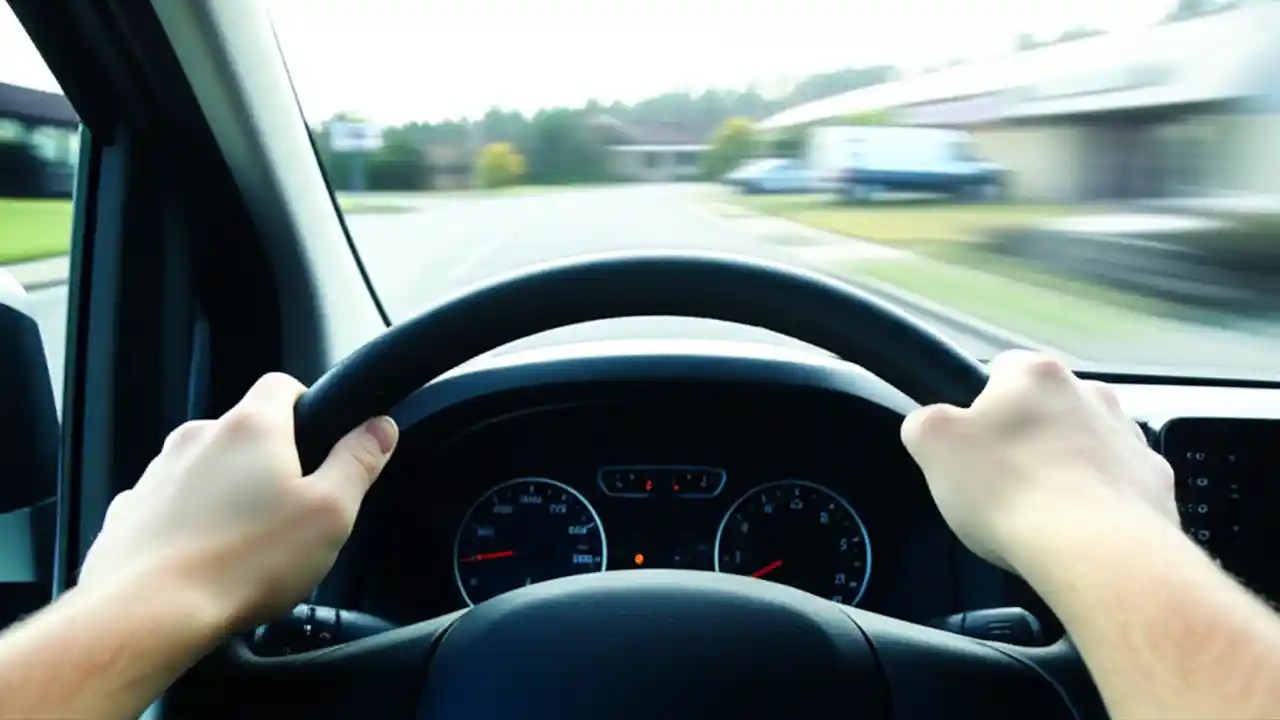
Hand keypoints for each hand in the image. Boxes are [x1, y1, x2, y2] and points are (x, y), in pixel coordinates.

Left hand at [79, 373, 397, 630]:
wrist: (148, 614)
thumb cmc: (243, 563)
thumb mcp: (330, 512)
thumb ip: (358, 462)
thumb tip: (379, 428)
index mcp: (252, 428)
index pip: (282, 385)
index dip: (307, 405)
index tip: (320, 438)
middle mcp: (199, 438)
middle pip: (245, 432)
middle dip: (270, 463)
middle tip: (292, 510)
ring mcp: (157, 473)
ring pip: (206, 469)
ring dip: (227, 493)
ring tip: (246, 546)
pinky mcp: (131, 512)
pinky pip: (171, 506)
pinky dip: (190, 523)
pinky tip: (205, 560)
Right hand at [900, 350, 1175, 571]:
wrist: (1097, 551)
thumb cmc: (1009, 490)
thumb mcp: (931, 445)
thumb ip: (923, 422)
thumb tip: (931, 424)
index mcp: (1036, 373)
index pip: (1000, 370)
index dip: (980, 408)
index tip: (972, 446)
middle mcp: (1091, 393)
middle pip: (1048, 407)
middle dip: (1028, 437)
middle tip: (1003, 481)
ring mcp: (1131, 437)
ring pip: (1087, 444)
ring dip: (1067, 467)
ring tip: (1044, 513)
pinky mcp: (1157, 482)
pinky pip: (1120, 485)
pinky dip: (1102, 502)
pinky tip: (1081, 531)